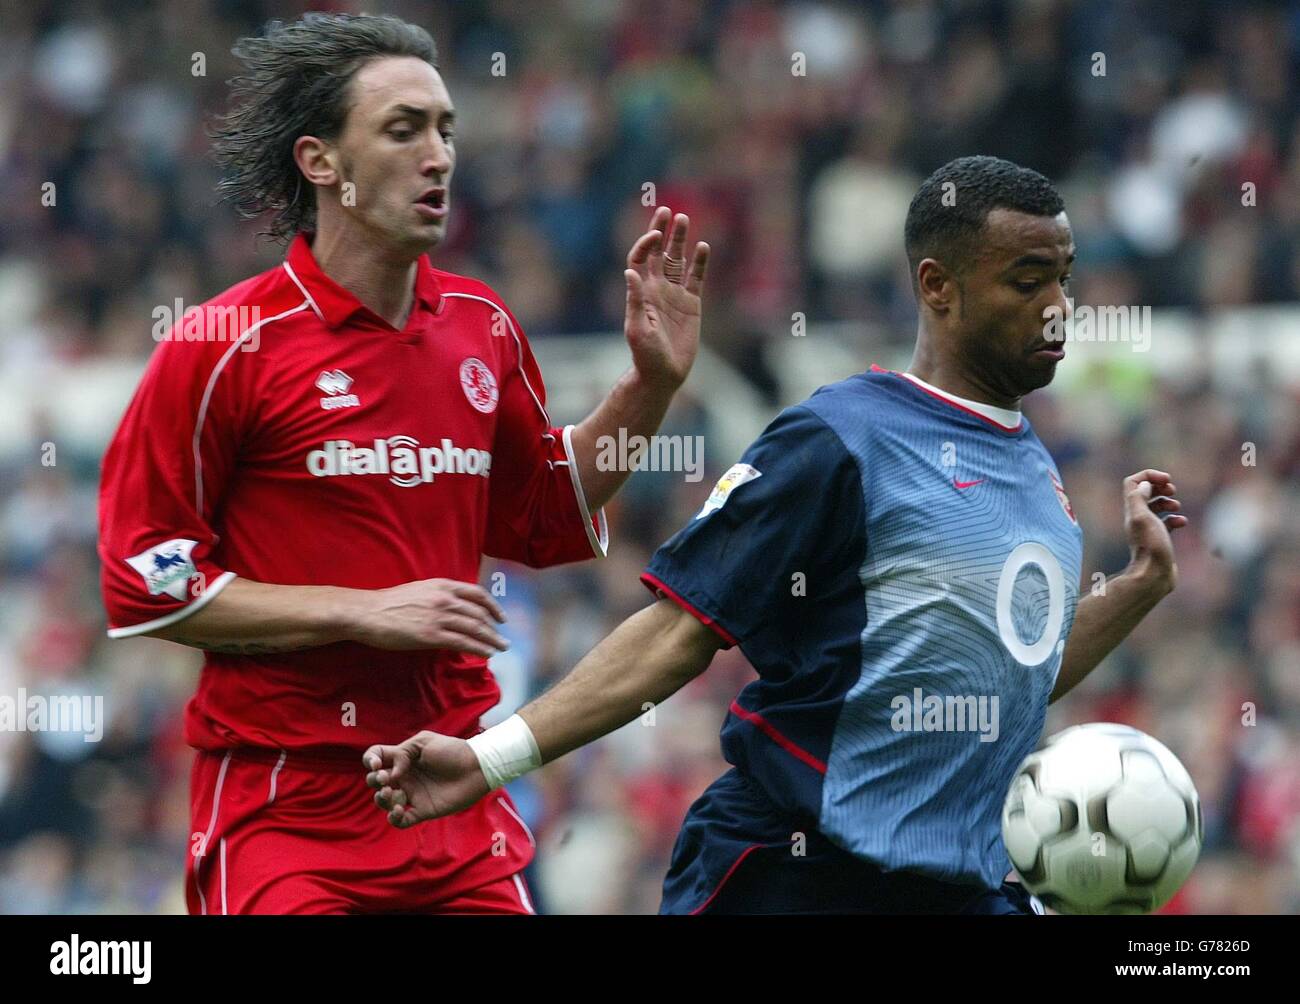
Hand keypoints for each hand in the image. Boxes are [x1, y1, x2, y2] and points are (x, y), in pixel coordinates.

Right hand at [351, 578, 507, 654]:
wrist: (369, 612)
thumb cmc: (389, 603)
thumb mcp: (420, 591)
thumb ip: (440, 597)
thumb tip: (456, 612)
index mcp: (443, 585)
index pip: (477, 594)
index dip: (493, 606)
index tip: (501, 617)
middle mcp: (445, 599)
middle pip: (479, 614)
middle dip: (495, 629)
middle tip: (503, 640)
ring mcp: (440, 617)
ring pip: (475, 629)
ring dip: (491, 640)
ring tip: (500, 649)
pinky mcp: (432, 636)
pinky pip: (463, 643)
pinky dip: (478, 649)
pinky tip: (485, 654)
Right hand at [363, 732, 488, 827]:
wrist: (475, 768)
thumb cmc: (452, 751)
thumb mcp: (424, 742)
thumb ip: (402, 753)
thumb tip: (391, 773)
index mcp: (403, 758)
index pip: (376, 758)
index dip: (370, 760)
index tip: (376, 763)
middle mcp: (404, 776)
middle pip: (376, 781)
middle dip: (374, 781)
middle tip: (386, 779)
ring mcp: (412, 794)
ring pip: (385, 802)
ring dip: (382, 799)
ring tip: (392, 793)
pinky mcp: (422, 810)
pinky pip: (400, 821)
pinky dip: (394, 819)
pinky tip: (399, 811)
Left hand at [623, 206, 709, 390]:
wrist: (664, 374)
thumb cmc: (645, 355)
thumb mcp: (637, 328)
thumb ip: (635, 300)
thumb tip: (631, 271)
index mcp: (642, 291)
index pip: (642, 259)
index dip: (646, 244)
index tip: (655, 235)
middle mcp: (658, 288)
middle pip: (660, 253)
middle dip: (662, 232)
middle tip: (667, 211)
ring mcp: (675, 295)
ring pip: (678, 260)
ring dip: (680, 241)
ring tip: (684, 219)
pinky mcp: (692, 304)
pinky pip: (696, 278)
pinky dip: (700, 263)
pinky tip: (703, 247)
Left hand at [1122, 469, 1186, 593]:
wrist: (1154, 577)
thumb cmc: (1150, 548)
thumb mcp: (1142, 519)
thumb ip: (1138, 499)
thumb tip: (1144, 484)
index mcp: (1132, 510)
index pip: (1133, 482)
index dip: (1149, 475)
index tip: (1167, 479)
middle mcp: (1137, 518)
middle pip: (1144, 492)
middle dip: (1159, 486)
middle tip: (1172, 489)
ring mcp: (1148, 529)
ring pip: (1155, 507)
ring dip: (1167, 501)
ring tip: (1176, 506)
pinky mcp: (1159, 540)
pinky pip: (1166, 523)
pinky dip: (1175, 519)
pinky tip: (1182, 522)